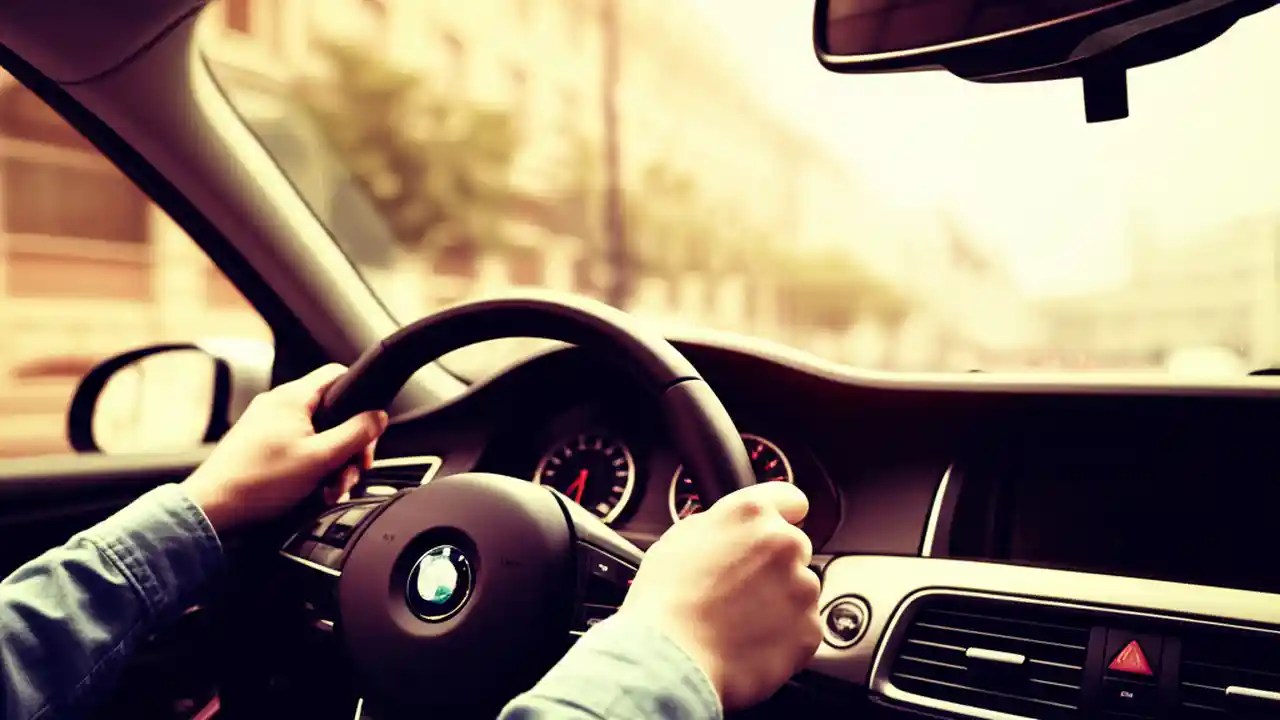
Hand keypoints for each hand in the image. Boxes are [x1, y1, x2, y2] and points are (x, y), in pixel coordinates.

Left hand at [182, 364, 388, 532]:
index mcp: (293, 398)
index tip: (368, 428)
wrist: (214, 509)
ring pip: (318, 435)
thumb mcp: (320, 457)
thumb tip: (378, 417)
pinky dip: (313, 467)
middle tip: (354, 468)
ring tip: (331, 488)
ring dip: (333, 463)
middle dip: (349, 445)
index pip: (338, 375)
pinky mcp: (262, 445)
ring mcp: (269, 425)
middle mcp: (279, 405)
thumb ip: (355, 434)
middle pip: (333, 412)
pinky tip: (315, 490)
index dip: (361, 397)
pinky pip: (300, 448)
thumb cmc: (258, 481)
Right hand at [619, 481, 820, 709]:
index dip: (781, 515)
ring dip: (779, 603)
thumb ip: (723, 525)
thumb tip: (736, 532)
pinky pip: (802, 629)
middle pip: (793, 550)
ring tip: (738, 622)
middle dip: (774, 567)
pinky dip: (782, 638)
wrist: (670, 658)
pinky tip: (748, 642)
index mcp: (751, 514)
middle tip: (738, 590)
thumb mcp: (682, 537)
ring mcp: (802, 589)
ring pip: (799, 591)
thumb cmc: (665, 600)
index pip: (790, 500)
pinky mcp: (808, 630)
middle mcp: (784, 544)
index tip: (778, 528)